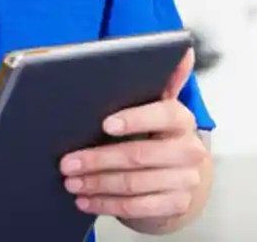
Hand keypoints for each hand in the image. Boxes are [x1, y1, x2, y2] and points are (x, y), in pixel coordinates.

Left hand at [59, 49, 209, 221]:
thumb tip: (184, 48)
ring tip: (71, 181)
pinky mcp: (176, 204)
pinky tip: (86, 201)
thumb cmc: (155, 135)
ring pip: (134, 184)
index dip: (134, 119)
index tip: (105, 123)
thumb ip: (162, 81)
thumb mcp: (155, 107)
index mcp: (181, 119)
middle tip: (67, 162)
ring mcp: (185, 180)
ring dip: (96, 184)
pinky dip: (107, 205)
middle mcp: (189, 149)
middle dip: (97, 159)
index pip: (162, 114)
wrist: (175, 177)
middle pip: (138, 154)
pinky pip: (137, 208)